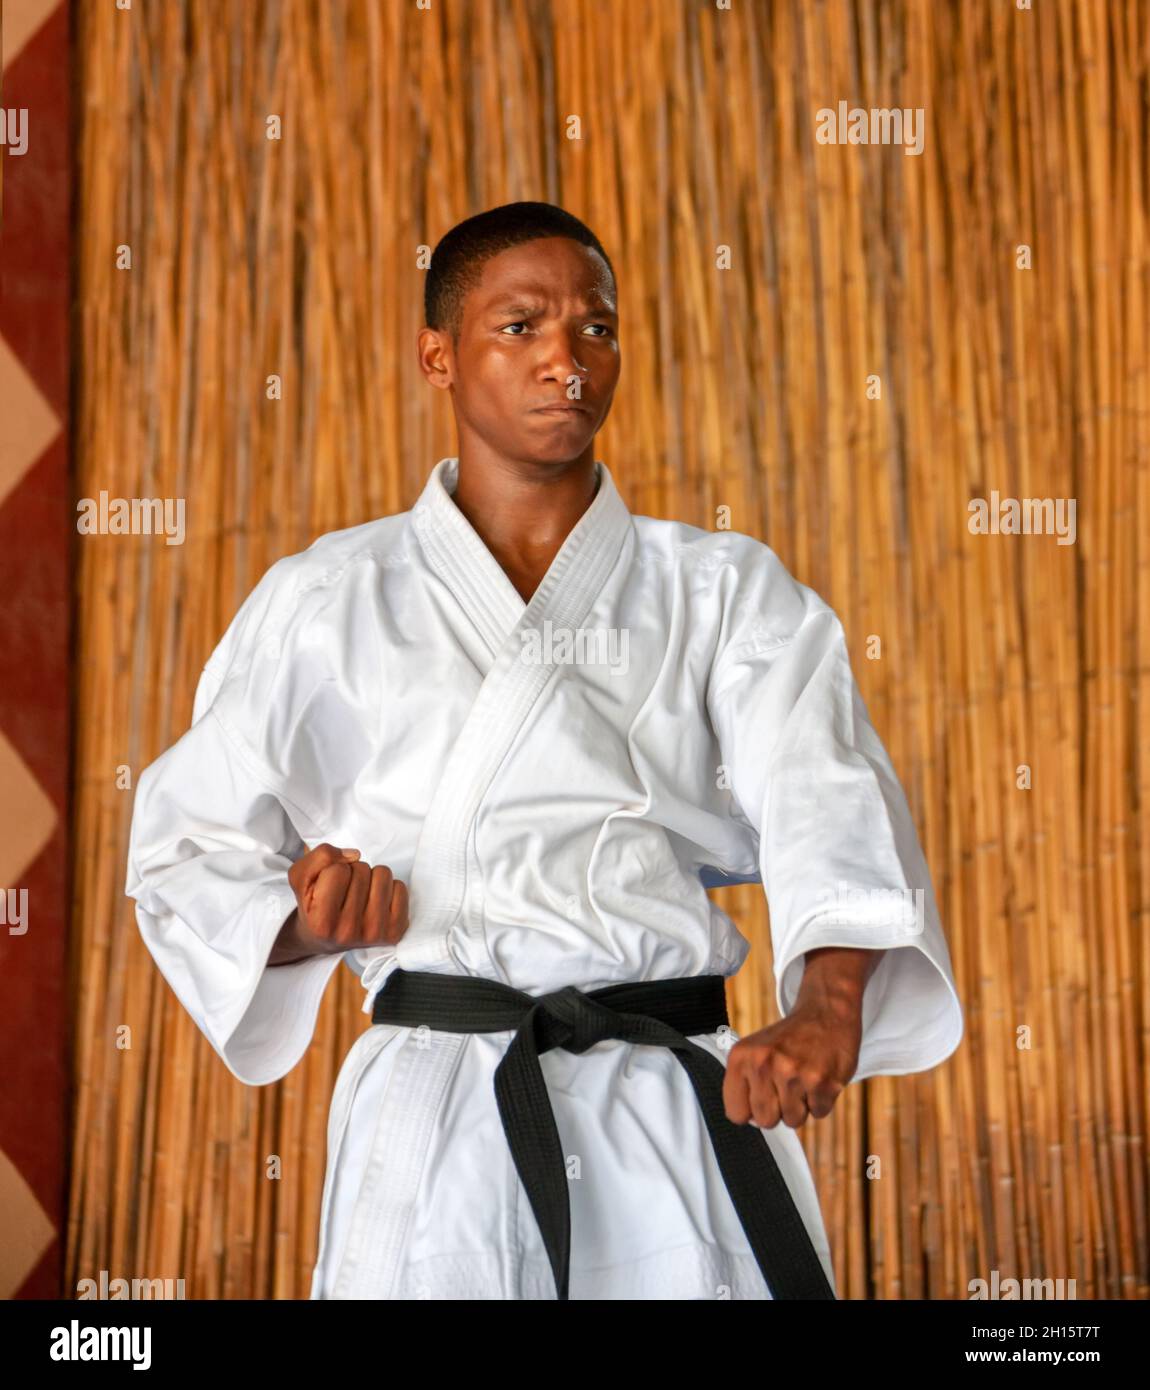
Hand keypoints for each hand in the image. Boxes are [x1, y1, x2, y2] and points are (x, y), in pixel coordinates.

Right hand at [269, 843, 409, 964]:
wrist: (326, 938)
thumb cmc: (314, 904)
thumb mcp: (300, 878)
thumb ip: (319, 857)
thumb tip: (355, 854)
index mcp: (322, 922)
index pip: (338, 870)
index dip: (333, 869)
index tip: (329, 885)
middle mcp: (348, 932)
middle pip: (361, 869)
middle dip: (353, 872)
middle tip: (344, 891)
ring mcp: (374, 934)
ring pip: (383, 874)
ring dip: (371, 877)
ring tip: (360, 893)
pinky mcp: (395, 931)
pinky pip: (401, 887)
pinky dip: (389, 888)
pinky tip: (375, 902)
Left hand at [721, 995, 861, 1129]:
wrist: (825, 1013)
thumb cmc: (788, 1041)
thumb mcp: (754, 1051)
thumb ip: (745, 1084)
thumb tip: (751, 1121)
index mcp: (742, 1057)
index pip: (735, 1113)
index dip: (751, 1111)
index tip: (762, 1098)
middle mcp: (764, 1064)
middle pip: (765, 1122)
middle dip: (778, 1111)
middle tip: (787, 1086)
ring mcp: (794, 1073)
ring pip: (793, 1121)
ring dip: (801, 1106)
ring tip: (804, 1078)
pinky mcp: (823, 1082)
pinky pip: (818, 1114)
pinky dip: (821, 1101)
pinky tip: (820, 1076)